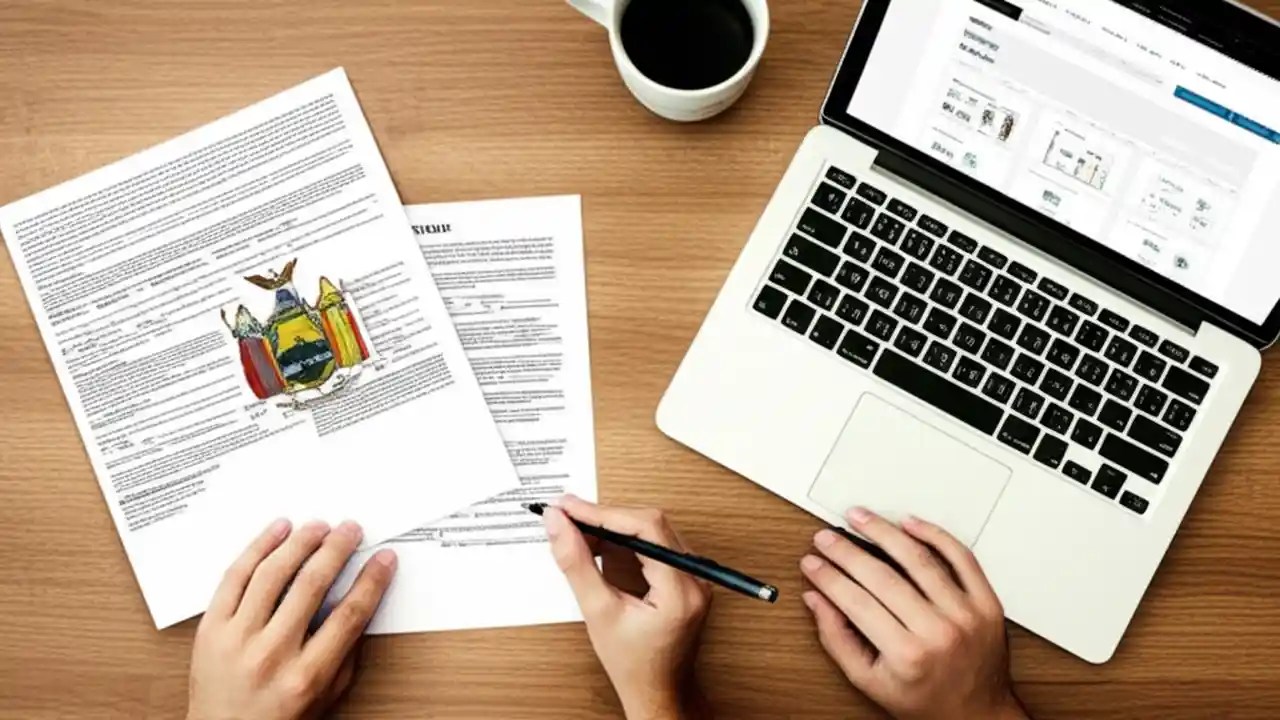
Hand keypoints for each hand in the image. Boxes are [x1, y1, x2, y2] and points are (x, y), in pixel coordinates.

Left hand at [187, 519, 397, 719]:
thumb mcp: (324, 696)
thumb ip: (345, 653)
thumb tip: (360, 602)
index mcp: (305, 677)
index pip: (349, 615)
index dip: (371, 581)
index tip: (383, 560)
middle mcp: (271, 655)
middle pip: (312, 585)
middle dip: (337, 549)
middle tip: (351, 530)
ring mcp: (236, 639)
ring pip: (272, 574)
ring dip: (300, 542)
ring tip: (318, 526)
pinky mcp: (211, 629)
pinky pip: (234, 578)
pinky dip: (257, 549)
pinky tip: (277, 532)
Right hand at [543, 495, 711, 719]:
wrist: (657, 690)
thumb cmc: (634, 664)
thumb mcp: (598, 613)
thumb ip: (576, 564)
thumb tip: (557, 525)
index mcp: (680, 590)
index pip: (646, 528)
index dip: (603, 513)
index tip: (570, 508)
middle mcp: (696, 578)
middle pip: (650, 524)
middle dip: (606, 517)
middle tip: (567, 518)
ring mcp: (696, 577)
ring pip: (653, 529)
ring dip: (615, 526)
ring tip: (579, 532)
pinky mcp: (687, 576)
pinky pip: (657, 542)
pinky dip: (626, 539)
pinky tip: (601, 544)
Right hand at [801, 508, 1027, 719]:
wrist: (977, 714)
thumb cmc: (924, 700)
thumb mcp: (870, 682)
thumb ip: (837, 639)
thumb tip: (817, 599)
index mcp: (907, 655)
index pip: (855, 601)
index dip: (828, 577)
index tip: (812, 563)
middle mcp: (939, 631)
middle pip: (882, 576)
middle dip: (846, 552)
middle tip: (826, 537)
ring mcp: (966, 614)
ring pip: (919, 558)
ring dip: (884, 531)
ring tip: (860, 517)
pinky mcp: (986, 602)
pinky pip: (961, 557)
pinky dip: (935, 535)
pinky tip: (909, 523)